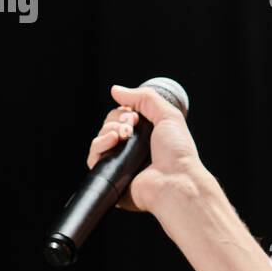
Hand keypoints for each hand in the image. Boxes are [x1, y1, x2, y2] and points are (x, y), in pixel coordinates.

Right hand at [86, 83, 204, 215]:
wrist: (176, 181)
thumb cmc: (178, 152)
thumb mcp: (168, 115)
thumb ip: (144, 98)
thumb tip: (116, 90)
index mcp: (146, 137)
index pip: (122, 118)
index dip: (123, 112)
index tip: (134, 116)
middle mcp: (132, 151)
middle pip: (108, 126)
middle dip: (115, 120)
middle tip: (130, 126)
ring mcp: (121, 164)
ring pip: (99, 140)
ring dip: (107, 130)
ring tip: (123, 134)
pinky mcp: (111, 177)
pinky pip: (93, 158)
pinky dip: (99, 145)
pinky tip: (112, 141)